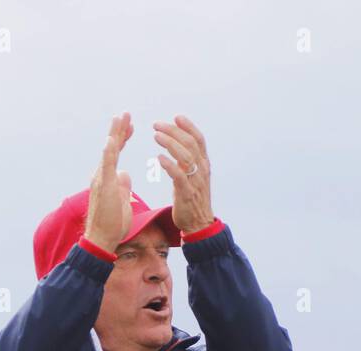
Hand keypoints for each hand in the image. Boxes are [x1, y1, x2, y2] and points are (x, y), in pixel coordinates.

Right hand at [83, 113, 133, 253]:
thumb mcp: (122, 200)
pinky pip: (106, 167)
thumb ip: (123, 186)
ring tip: (120, 118)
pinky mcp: (103, 187)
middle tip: (126, 114)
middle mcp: (102, 176)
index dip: (123, 139)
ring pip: (108, 153)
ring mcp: (101, 180)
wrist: (102, 239)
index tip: (131, 127)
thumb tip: (126, 174)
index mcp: (108, 178)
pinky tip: (111, 140)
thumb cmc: (112, 224)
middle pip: (112, 148)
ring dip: (114, 134)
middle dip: (119, 130)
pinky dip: (108, 153)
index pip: (116, 154)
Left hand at [153, 115, 213, 232]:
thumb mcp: (192, 176)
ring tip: (156, 135)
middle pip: (190, 143)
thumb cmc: (192, 199)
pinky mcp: (187, 193)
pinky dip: (169, 165)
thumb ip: (187, 161)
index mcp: (203, 164)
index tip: (176, 117)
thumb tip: (177, 145)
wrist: (198, 224)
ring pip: (185, 156)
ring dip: (170, 143)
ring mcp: (195, 181)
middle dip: (173, 131)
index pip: (199, 139)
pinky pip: (179, 175)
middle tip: (157, 125)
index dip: (188, 126)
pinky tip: (159, 158)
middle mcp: (202, 169)